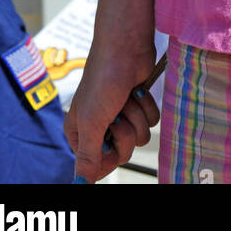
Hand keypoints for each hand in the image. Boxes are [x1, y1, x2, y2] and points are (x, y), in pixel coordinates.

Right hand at [66, 36, 159, 183]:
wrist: (126, 45)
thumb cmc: (103, 79)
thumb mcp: (92, 122)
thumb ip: (89, 156)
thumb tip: (80, 185)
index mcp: (79, 133)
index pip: (96, 166)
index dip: (107, 158)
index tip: (110, 142)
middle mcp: (99, 125)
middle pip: (121, 153)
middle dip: (124, 133)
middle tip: (117, 115)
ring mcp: (120, 114)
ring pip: (139, 137)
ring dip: (136, 117)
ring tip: (125, 98)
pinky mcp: (137, 103)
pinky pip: (151, 121)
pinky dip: (146, 106)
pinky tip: (136, 90)